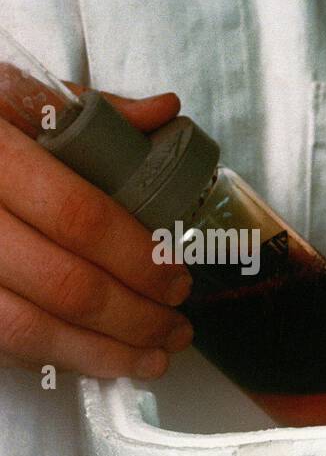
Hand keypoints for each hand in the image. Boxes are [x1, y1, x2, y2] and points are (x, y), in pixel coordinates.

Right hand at [0, 90, 192, 377]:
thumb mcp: (14, 96)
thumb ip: (90, 109)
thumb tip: (164, 112)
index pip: (78, 217)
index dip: (137, 258)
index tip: (178, 279)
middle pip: (64, 284)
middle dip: (135, 317)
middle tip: (176, 326)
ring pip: (28, 330)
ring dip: (103, 353)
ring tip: (154, 359)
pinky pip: (0, 346)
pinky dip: (55, 359)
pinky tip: (98, 360)